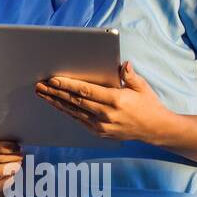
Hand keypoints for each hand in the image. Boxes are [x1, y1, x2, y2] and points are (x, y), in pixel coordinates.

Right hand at [0, 131, 22, 196]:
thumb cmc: (3, 147)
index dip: (4, 147)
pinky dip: (6, 182)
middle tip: (22, 157)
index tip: (17, 147)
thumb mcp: (2, 138)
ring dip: (11, 168)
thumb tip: (20, 138)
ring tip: (19, 165)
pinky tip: (14, 178)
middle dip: (12, 157)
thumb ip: (6, 136)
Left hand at [34, 61, 172, 143]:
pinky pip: (79, 120)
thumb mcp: (142, 87)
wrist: (156, 130)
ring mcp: (102, 125)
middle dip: (55, 92)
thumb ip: (130, 76)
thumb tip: (123, 64)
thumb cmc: (148, 105)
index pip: (86, 91)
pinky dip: (66, 111)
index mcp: (116, 100)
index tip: (53, 79)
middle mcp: (106, 114)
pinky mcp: (100, 132)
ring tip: (42, 93)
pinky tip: (56, 104)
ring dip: (56, 102)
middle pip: (75, 101)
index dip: (67, 85)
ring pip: (73, 111)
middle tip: (40, 85)